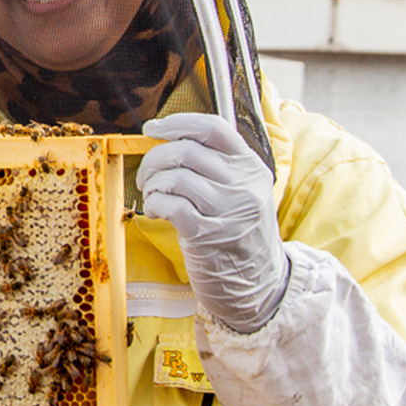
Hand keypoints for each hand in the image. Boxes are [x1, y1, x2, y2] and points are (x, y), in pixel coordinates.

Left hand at [136, 113, 287, 332]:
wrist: (259, 283)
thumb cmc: (241, 234)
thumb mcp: (243, 192)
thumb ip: (219, 166)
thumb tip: (171, 139)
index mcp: (251, 167)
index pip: (213, 128)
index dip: (178, 122)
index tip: (153, 128)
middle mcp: (243, 184)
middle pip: (186, 150)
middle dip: (154, 159)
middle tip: (146, 176)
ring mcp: (227, 210)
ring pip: (175, 176)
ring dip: (153, 184)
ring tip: (153, 196)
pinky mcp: (208, 234)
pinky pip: (170, 204)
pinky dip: (155, 204)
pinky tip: (156, 211)